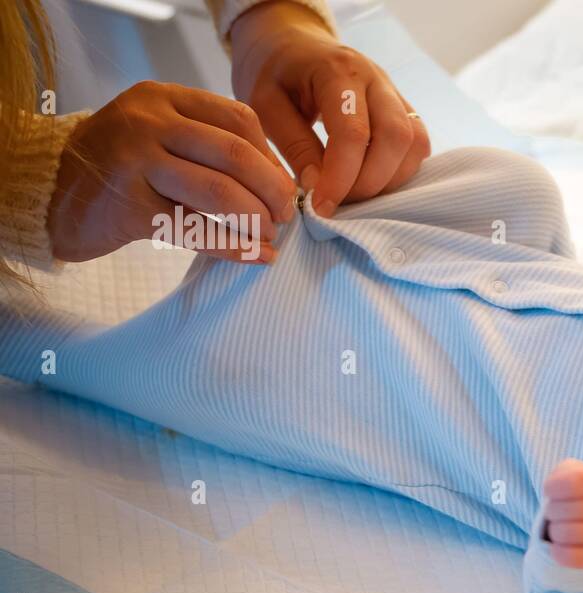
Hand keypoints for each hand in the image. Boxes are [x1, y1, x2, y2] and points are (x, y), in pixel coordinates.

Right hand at [48, 81, 294, 263]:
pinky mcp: (129, 208)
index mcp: (162, 98)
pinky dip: (234, 248)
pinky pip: (196, 231)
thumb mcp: (158, 135)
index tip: (284, 185)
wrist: (49, 193)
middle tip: (285, 215)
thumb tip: (278, 178)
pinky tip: (255, 257)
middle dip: (273, 190)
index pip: (238, 119)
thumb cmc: (119, 167)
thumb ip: (207, 142)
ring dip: (256, 220)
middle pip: (236, 155)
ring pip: (220, 193)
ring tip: (269, 237)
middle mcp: (148, 123)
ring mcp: (135, 163)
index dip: (271, 156)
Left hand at [229, 1, 431, 216]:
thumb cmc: (275, 74)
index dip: (341, 177)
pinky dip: (400, 170)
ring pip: (415, 143)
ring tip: (353, 193)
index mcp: (337, 70)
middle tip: (339, 202)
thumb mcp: (264, 105)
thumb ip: (294, 145)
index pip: (353, 133)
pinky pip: (418, 144)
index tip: (321, 206)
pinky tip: (370, 179)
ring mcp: (395, 92)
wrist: (293, 43)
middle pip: (396, 138)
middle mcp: (376, 78)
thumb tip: (319, 188)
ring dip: (389, 179)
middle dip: (370, 182)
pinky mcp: (403, 107)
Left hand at [540, 458, 582, 568]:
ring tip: (560, 527)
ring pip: (566, 533)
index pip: (575, 482)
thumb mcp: (570, 472)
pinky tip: (560, 544)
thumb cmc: (576, 493)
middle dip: (551, 511)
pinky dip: (557, 551)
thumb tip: (553, 490)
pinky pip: (569, 557)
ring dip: (554, 530)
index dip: (553, 487)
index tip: (551, 491)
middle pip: (567, 509)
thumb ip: (561, 472)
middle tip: (556, 512)